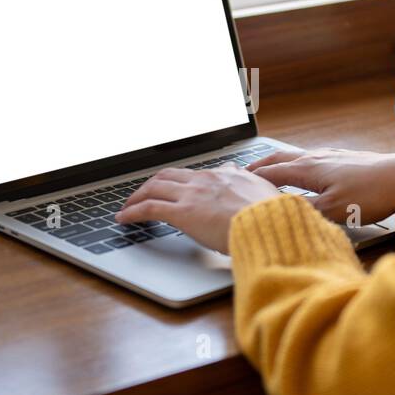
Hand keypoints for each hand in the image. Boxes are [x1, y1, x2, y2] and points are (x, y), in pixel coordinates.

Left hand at [116, 165, 280, 253]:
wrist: (268, 223)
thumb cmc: (270, 215)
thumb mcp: (262, 190)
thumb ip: (248, 181)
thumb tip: (242, 171)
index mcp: (223, 175)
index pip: (192, 174)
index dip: (176, 181)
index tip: (169, 187)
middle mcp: (204, 180)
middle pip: (167, 176)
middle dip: (150, 185)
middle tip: (141, 195)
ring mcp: (192, 194)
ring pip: (153, 187)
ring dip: (137, 197)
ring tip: (127, 207)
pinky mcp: (182, 212)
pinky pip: (149, 208)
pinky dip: (132, 211)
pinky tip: (124, 218)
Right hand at [247, 148, 394, 223]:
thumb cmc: (370, 193)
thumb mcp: (333, 210)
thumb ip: (304, 211)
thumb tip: (282, 213)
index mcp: (307, 168)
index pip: (269, 173)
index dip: (250, 180)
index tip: (234, 184)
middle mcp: (314, 157)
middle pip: (278, 159)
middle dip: (258, 166)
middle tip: (242, 172)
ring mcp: (329, 156)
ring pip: (293, 157)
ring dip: (276, 164)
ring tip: (266, 170)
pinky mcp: (342, 160)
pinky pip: (309, 159)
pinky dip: (295, 165)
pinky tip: (302, 171)